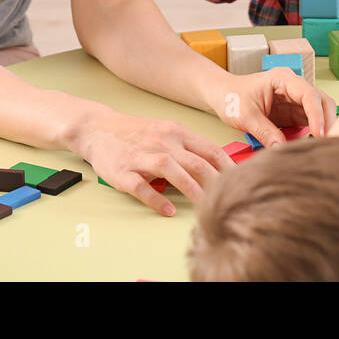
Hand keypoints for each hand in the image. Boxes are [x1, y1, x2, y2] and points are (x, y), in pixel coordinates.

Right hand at [79, 113, 231, 215]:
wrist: (97, 128)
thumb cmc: (136, 133)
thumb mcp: (167, 131)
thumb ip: (190, 146)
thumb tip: (220, 164)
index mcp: (176, 132)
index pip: (210, 150)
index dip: (228, 168)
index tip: (241, 182)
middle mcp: (162, 141)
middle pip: (196, 161)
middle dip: (216, 181)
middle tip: (229, 198)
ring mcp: (142, 156)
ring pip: (171, 170)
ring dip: (191, 188)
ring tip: (204, 205)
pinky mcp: (123, 171)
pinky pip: (141, 186)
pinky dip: (155, 198)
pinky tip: (167, 209)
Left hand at [215, 68, 336, 145]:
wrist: (223, 95)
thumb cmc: (232, 98)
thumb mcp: (245, 116)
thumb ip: (264, 131)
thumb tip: (281, 149)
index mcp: (282, 79)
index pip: (308, 94)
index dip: (317, 115)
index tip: (319, 134)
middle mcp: (294, 86)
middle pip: (322, 102)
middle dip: (328, 122)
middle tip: (328, 145)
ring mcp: (296, 100)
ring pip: (320, 113)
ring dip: (324, 129)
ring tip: (323, 149)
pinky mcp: (294, 113)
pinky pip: (310, 123)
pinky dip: (314, 135)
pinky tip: (313, 147)